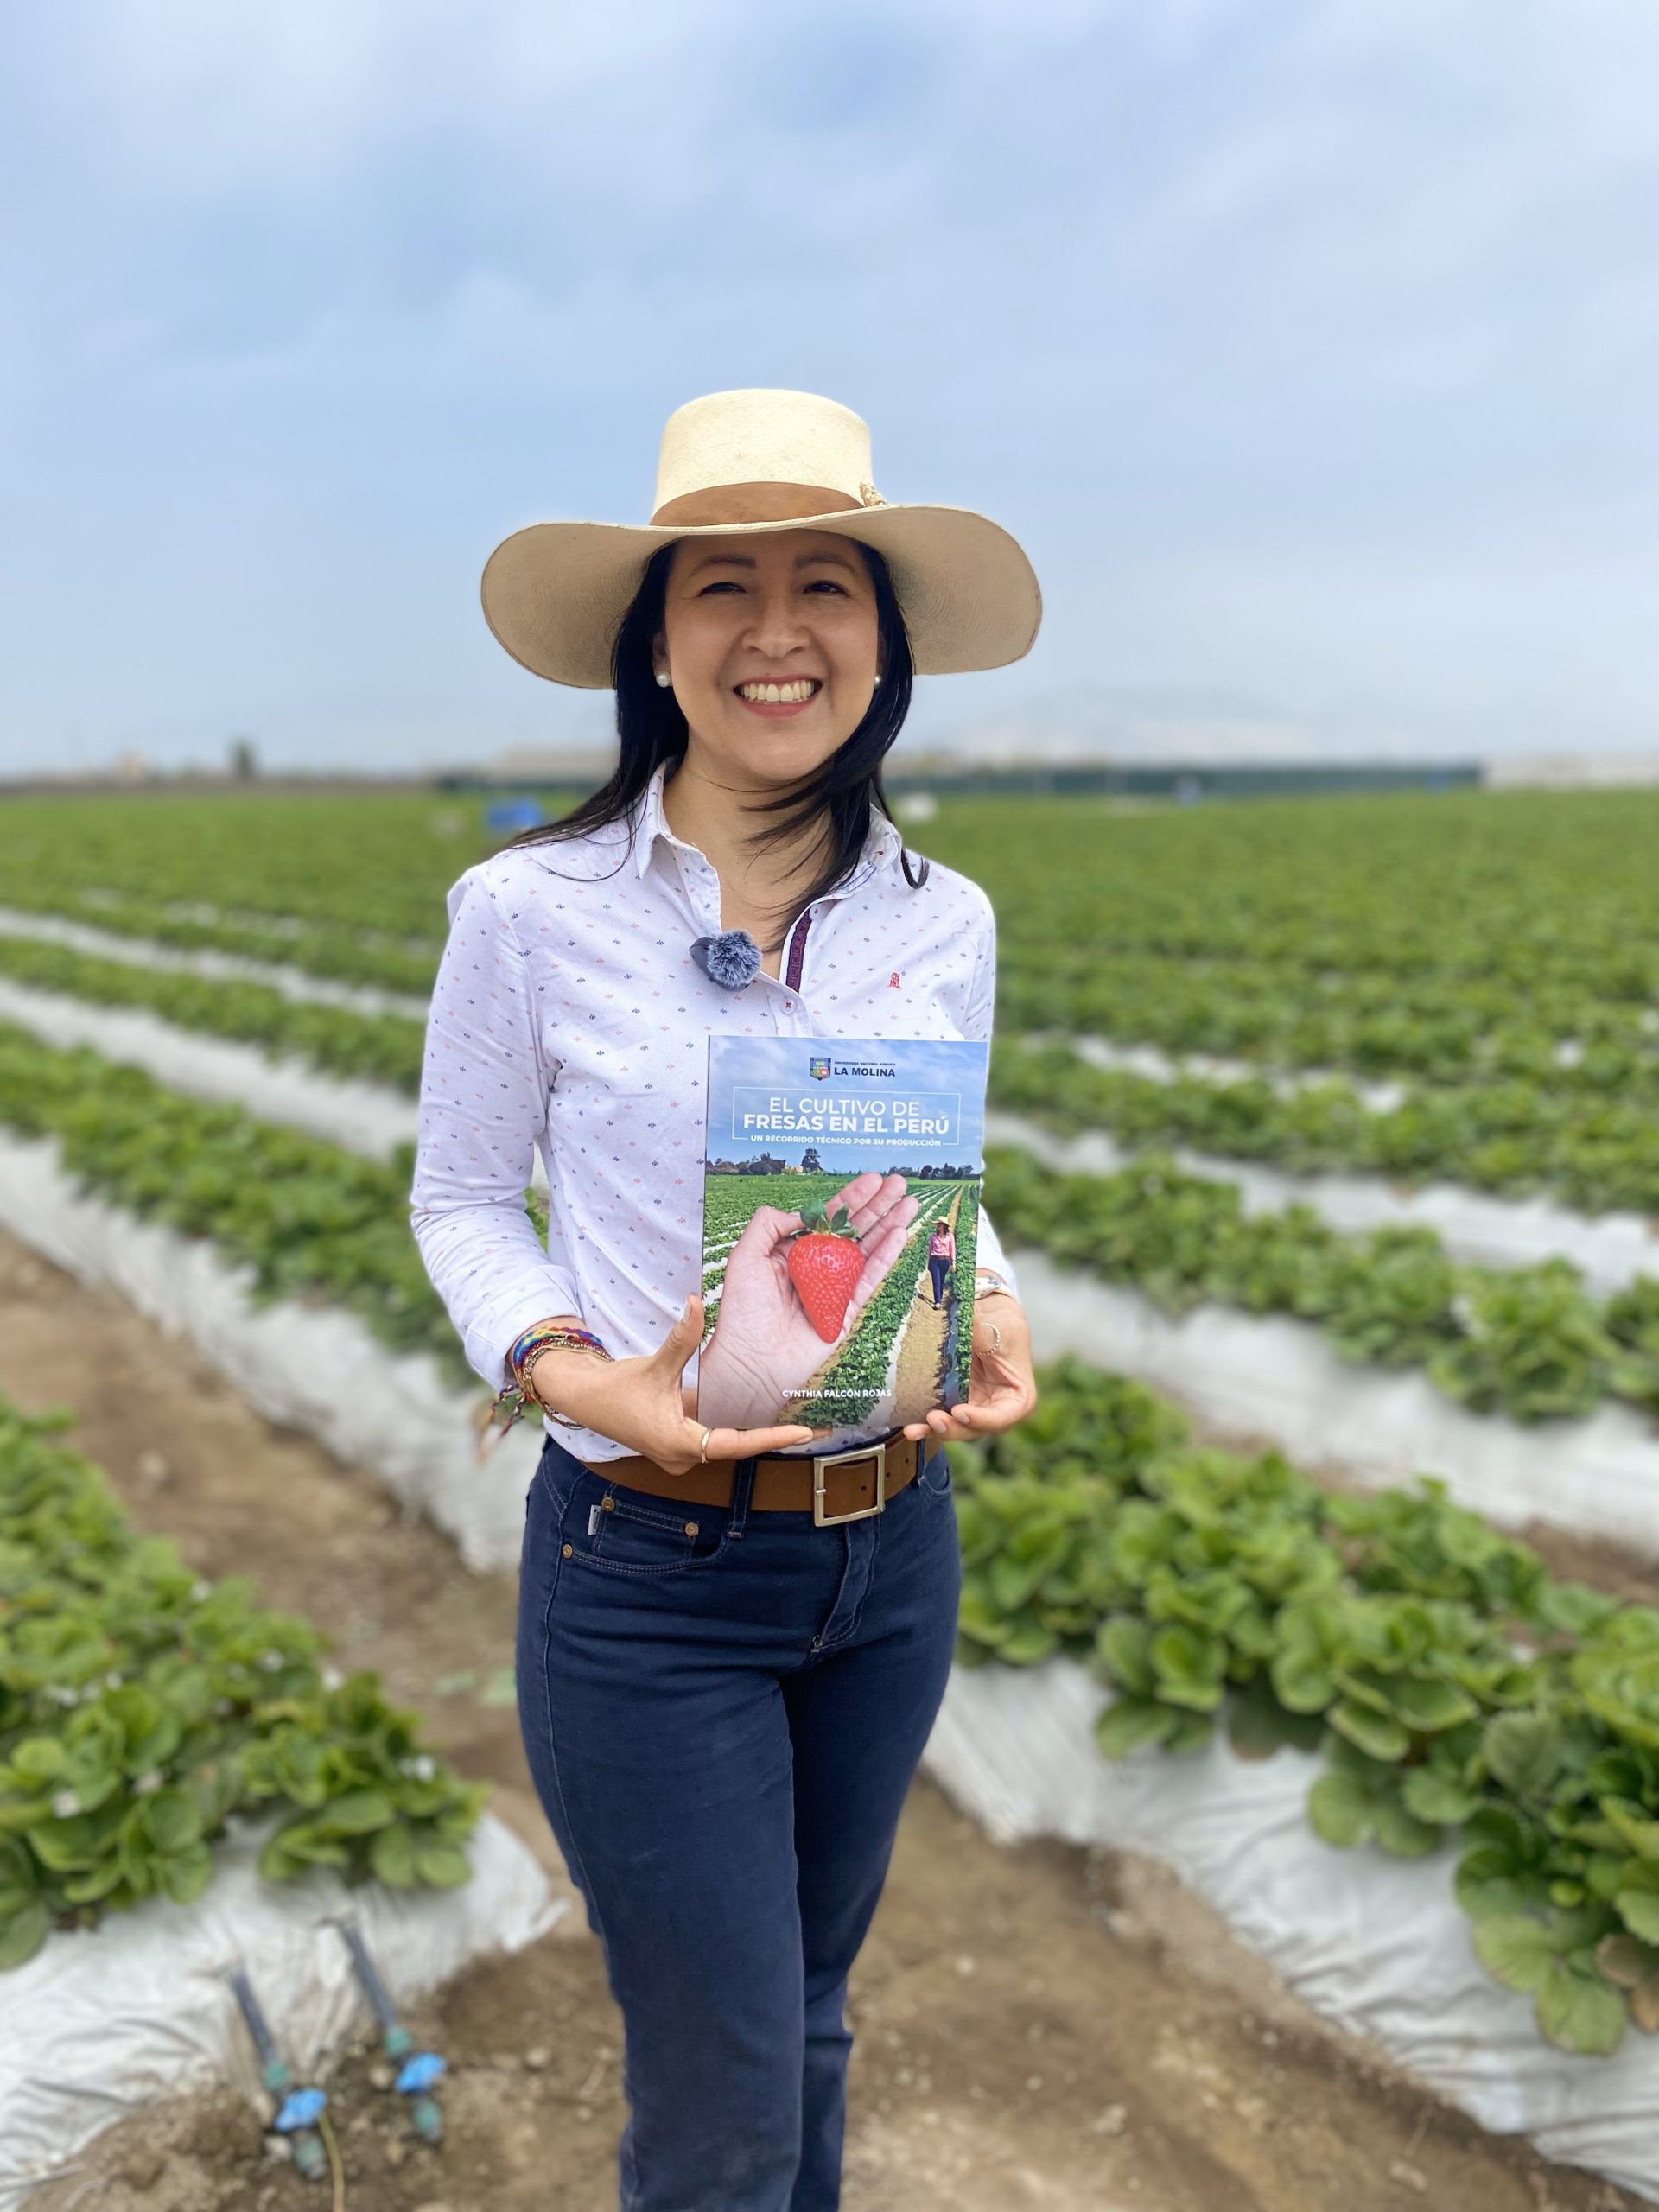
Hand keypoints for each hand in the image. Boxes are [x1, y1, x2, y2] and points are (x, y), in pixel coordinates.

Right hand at [527, 1296, 827, 1474]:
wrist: (586, 1400)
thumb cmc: (618, 1387)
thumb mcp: (654, 1364)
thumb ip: (681, 1338)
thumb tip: (696, 1301)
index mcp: (681, 1443)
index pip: (735, 1444)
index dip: (771, 1438)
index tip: (803, 1433)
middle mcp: (684, 1457)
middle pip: (736, 1445)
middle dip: (771, 1434)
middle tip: (816, 1426)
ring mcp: (681, 1455)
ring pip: (725, 1442)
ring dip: (754, 1431)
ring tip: (800, 1421)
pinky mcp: (679, 1447)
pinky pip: (714, 1437)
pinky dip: (734, 1425)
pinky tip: (764, 1414)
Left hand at [695, 1171, 920, 1431]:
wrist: (753, 1361)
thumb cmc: (743, 1312)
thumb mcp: (745, 1256)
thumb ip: (769, 1223)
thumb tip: (803, 1211)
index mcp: (792, 1252)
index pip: (827, 1218)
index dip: (850, 1197)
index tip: (871, 1179)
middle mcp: (816, 1267)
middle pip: (853, 1229)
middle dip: (877, 1205)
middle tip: (899, 1182)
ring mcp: (834, 1287)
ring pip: (868, 1249)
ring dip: (889, 1224)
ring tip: (909, 1202)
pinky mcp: (847, 1309)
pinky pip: (870, 1278)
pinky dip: (886, 1256)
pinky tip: (900, 1234)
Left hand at [900, 1294, 1037, 1446]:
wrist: (991, 1323)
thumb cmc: (1004, 1329)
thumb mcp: (998, 1330)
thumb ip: (981, 1332)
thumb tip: (963, 1319)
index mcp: (1018, 1399)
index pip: (1002, 1417)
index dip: (981, 1419)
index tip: (960, 1411)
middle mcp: (996, 1410)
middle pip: (976, 1429)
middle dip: (953, 1428)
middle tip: (933, 1420)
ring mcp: (975, 1409)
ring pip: (955, 1427)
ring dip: (934, 1430)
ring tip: (913, 1429)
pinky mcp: (955, 1403)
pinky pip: (941, 1416)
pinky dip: (925, 1422)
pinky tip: (910, 1425)